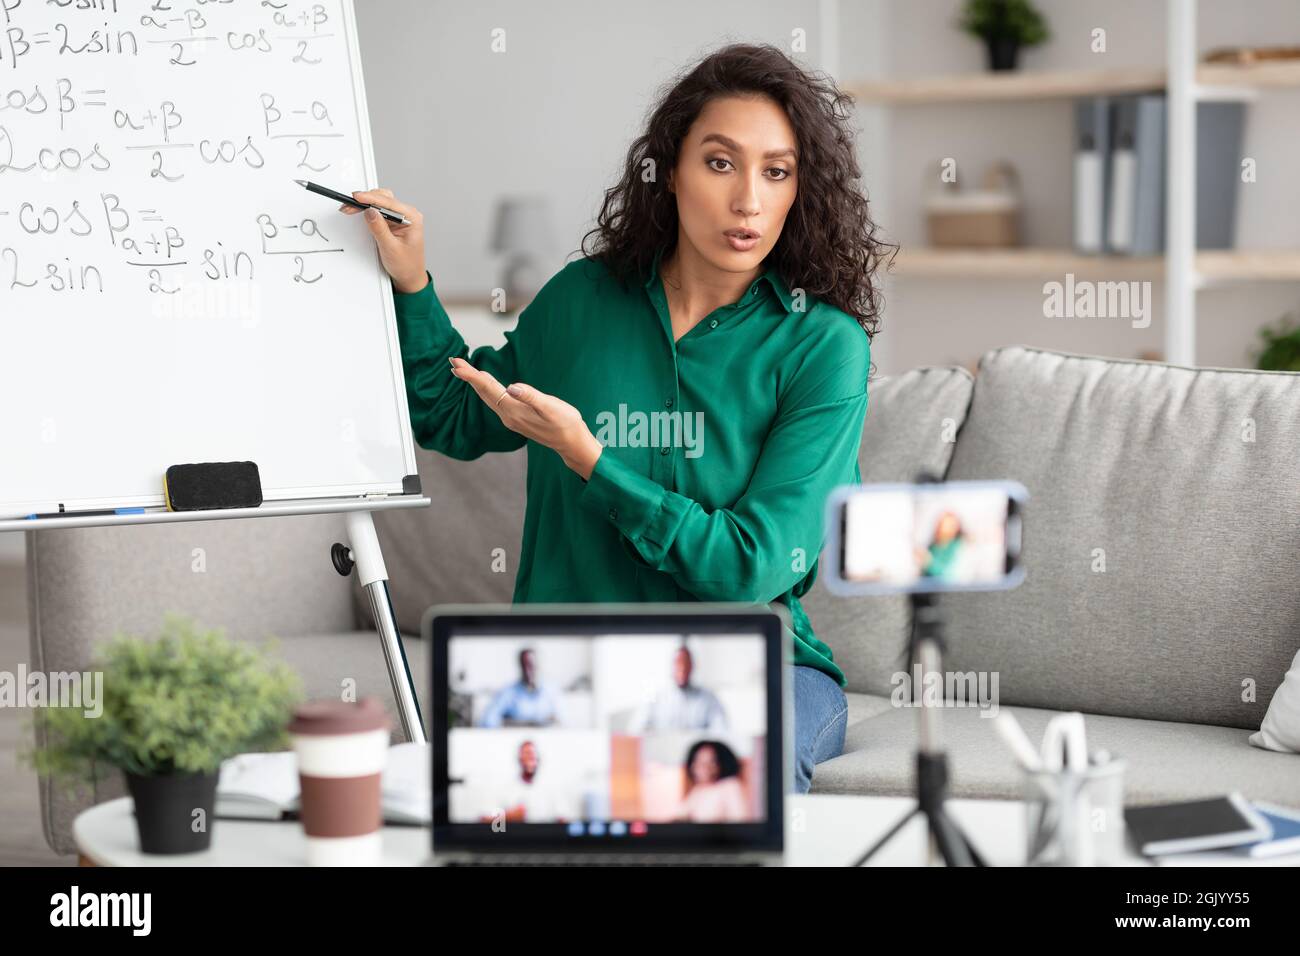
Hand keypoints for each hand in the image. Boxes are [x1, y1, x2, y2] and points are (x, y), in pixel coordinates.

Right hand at [343, 187, 426, 293]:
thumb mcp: (390, 248)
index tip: (356, 197)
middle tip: (349, 205)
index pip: (389, 203)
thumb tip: (370, 212)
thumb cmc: (406, 265)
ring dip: (365, 204)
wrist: (409, 277)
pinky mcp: (392, 222)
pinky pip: (378, 211)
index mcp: (412, 218)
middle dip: (365, 199)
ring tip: (351, 208)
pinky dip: (367, 210)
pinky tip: (359, 212)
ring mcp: (399, 218)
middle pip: (384, 198)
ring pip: (380, 203)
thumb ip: (379, 229)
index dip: (371, 198)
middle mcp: (407, 215)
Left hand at [449, 356, 602, 478]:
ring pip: (488, 397)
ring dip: (475, 383)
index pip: (488, 389)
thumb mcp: (551, 407)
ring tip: (464, 371)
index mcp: (514, 410)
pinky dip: (486, 389)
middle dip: (468, 376)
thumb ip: (531, 396)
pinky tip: (485, 384)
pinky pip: (495, 401)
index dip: (472, 376)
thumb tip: (511, 386)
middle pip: (483, 392)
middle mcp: (508, 416)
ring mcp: (511, 418)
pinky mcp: (516, 419)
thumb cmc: (565, 423)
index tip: (457, 365)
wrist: (571, 443)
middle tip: (454, 361)